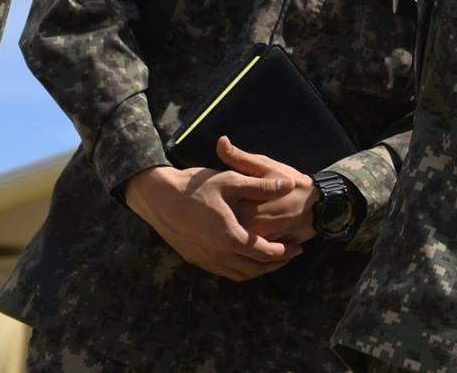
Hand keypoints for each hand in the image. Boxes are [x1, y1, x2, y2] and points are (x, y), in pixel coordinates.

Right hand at [122, 157, 299, 280]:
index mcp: (229, 236)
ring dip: (258, 270)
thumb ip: (261, 186)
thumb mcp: (231, 181)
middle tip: (291, 254)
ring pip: (238, 275)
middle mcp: (217, 254)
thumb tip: (289, 184)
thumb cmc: (195, 186)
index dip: (284, 252)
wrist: (158, 197)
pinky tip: (246, 257)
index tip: (298, 247)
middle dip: (275, 264)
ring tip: (273, 259)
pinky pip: (223, 272)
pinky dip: (240, 270)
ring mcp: (204, 259)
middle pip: (254, 269)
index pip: (264, 253)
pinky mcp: (194, 259)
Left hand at [215, 135, 318, 245]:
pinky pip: (251, 251)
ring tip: (232, 221)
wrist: (322, 204)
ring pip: (237, 242)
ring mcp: (260, 243)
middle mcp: (251, 229)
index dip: (215, 202)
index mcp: (246, 207)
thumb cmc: (292, 182)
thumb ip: (239, 158)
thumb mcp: (266, 166)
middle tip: (224, 208)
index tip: (215, 195)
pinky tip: (246, 233)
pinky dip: (245, 245)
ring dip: (232, 233)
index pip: (218, 210)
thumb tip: (221, 141)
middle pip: (225, 228)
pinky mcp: (269, 252)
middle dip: (222, 220)